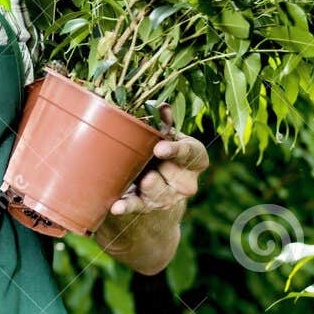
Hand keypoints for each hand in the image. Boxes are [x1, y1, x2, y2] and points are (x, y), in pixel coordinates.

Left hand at [108, 103, 208, 217]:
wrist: (156, 179)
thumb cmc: (164, 149)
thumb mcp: (167, 135)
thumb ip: (164, 123)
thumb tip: (162, 106)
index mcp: (196, 160)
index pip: (191, 154)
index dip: (176, 150)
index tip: (160, 148)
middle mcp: (187, 183)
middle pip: (174, 177)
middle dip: (160, 170)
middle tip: (149, 165)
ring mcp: (168, 197)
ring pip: (158, 193)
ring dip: (147, 186)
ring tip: (141, 179)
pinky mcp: (148, 206)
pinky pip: (138, 206)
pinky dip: (127, 206)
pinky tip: (117, 207)